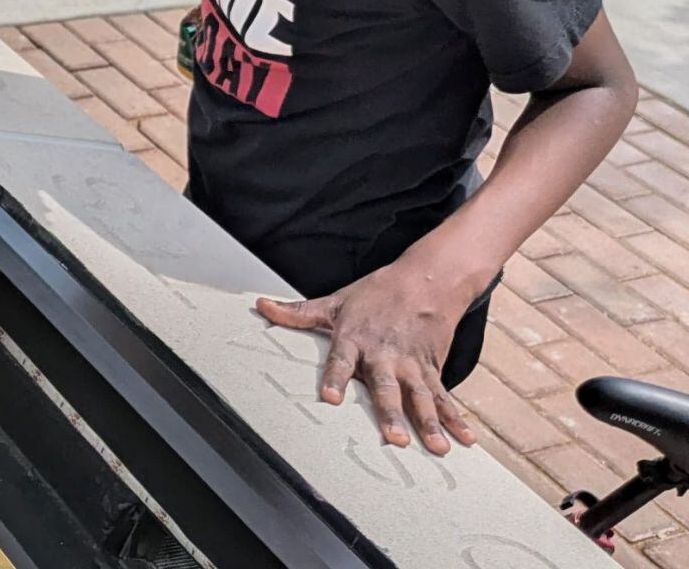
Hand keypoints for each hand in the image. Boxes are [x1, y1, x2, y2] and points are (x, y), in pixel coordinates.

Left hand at [257, 260, 479, 455]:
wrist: (426, 279)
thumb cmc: (376, 293)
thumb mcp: (334, 301)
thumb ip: (298, 313)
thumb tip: (261, 305)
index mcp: (356, 338)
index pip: (341, 360)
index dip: (335, 378)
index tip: (330, 398)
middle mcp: (385, 354)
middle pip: (386, 387)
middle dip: (390, 412)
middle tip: (393, 438)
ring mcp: (412, 363)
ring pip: (420, 396)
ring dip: (428, 422)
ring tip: (436, 447)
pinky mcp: (432, 367)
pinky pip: (444, 396)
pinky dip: (455, 418)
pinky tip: (464, 439)